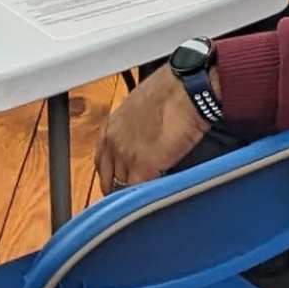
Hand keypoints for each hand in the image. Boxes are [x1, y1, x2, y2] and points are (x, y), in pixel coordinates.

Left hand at [94, 69, 208, 189]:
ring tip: (145, 197)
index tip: (116, 182)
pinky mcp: (144, 166)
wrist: (187, 90)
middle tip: (128, 197)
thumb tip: (143, 137)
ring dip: (134, 192)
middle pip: (108, 177)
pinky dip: (146, 195)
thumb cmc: (173, 90)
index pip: (101, 160)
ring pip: (122, 186)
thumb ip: (135, 126)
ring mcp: (126, 155)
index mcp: (111, 126)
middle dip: (117, 187)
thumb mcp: (142, 106)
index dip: (109, 174)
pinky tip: (155, 196)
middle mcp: (113, 141)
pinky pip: (139, 190)